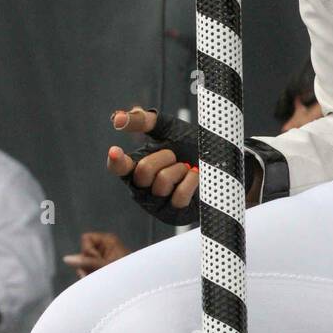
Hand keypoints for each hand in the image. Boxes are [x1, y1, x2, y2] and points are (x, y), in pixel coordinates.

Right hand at [63, 231, 129, 278]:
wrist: (136, 287)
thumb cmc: (124, 273)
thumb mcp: (104, 266)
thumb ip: (85, 262)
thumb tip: (66, 259)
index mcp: (107, 240)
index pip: (85, 238)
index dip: (88, 250)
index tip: (97, 260)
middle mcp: (104, 247)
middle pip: (83, 252)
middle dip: (86, 265)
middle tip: (97, 272)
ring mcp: (102, 258)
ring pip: (84, 264)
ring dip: (88, 273)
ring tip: (99, 279)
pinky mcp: (101, 269)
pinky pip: (88, 272)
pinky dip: (90, 277)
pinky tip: (97, 282)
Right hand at [107, 106, 200, 224]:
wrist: (217, 160)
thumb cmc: (187, 144)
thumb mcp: (165, 128)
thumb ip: (142, 120)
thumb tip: (117, 118)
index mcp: (134, 168)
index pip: (118, 167)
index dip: (115, 160)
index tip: (114, 150)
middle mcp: (141, 189)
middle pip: (143, 171)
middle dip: (164, 156)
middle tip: (175, 156)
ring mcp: (156, 205)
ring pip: (162, 181)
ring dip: (179, 168)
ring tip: (186, 167)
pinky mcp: (173, 215)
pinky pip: (179, 195)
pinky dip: (191, 180)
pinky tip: (195, 176)